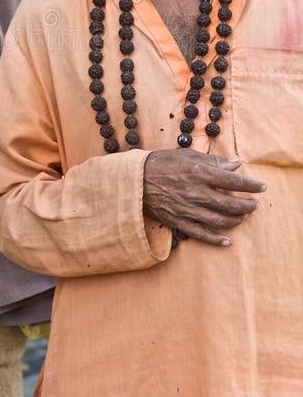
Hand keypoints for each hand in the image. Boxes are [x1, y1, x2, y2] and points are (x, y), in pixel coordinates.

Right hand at [143, 149, 265, 245]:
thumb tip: (236, 164)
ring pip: (219, 220)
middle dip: (247, 205)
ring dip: (236, 220)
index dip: (250, 185)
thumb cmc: (162, 163)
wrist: (135, 179)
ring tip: (242, 216)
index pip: (233, 181)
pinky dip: (216, 239)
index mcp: (199, 173)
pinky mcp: (178, 221)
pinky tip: (227, 240)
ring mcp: (187, 209)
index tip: (261, 187)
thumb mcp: (188, 156)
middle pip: (230, 204)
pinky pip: (201, 234)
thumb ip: (213, 161)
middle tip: (254, 204)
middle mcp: (195, 192)